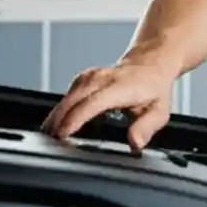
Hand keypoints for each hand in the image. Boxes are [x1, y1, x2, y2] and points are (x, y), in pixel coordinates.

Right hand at [40, 54, 178, 151]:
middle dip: (58, 121)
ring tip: (47, 137)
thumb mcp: (159, 111)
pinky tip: (55, 124)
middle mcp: (102, 79)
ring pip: (66, 97)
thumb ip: (146, 127)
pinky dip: (59, 110)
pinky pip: (66, 95)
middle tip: (49, 144)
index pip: (92, 103)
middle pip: (73, 100)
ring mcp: (91, 76)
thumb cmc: (153, 89)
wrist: (150, 63)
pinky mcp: (83, 78)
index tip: (63, 134)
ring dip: (55, 116)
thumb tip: (135, 142)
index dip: (75, 119)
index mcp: (120, 87)